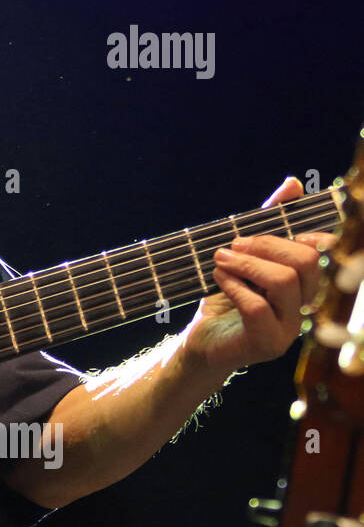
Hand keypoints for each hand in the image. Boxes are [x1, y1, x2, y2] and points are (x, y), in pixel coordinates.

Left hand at [181, 177, 335, 374]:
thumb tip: (294, 183)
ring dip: (247, 263)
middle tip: (233, 245)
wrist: (202, 341)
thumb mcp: (246, 255)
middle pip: (307, 261)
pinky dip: (234, 286)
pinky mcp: (268, 343)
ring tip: (220, 260)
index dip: (306, 234)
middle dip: (267, 244)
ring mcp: (291, 328)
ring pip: (285, 281)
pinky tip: (218, 279)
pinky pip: (258, 307)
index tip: (274, 230)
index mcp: (307, 283)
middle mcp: (307, 304)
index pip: (324, 251)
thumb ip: (269, 222)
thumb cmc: (227, 296)